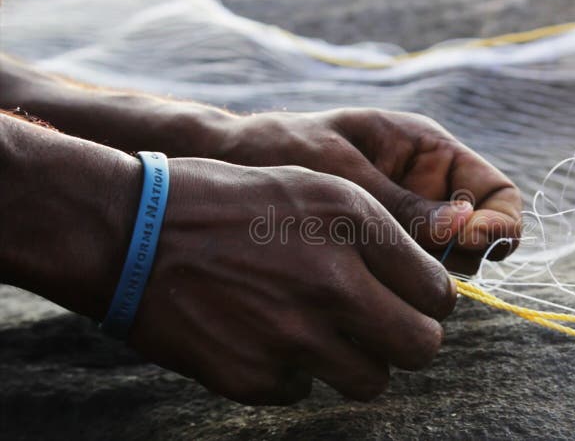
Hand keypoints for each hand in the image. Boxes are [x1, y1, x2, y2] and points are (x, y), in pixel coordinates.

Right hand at [128, 159, 455, 404]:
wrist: (132, 233)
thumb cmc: (228, 203)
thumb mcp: (313, 189)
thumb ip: (378, 233)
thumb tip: (424, 287)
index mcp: (352, 225)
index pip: (437, 294)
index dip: (429, 301)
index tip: (411, 300)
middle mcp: (332, 284)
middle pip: (420, 347)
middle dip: (409, 340)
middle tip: (383, 328)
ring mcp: (293, 337)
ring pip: (370, 380)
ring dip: (356, 361)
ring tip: (320, 331)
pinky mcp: (254, 377)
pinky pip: (303, 390)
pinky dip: (292, 370)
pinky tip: (261, 334)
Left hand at [218, 109, 522, 272]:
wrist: (225, 166)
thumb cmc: (280, 150)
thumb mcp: (343, 173)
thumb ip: (402, 203)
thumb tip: (464, 230)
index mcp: (425, 152)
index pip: (496, 192)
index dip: (498, 224)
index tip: (472, 247)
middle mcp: (423, 188)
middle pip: (477, 235)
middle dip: (461, 257)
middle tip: (421, 268)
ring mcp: (401, 222)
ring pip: (444, 262)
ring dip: (428, 278)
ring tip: (382, 275)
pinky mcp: (377, 251)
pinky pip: (408, 276)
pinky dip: (399, 289)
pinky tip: (367, 290)